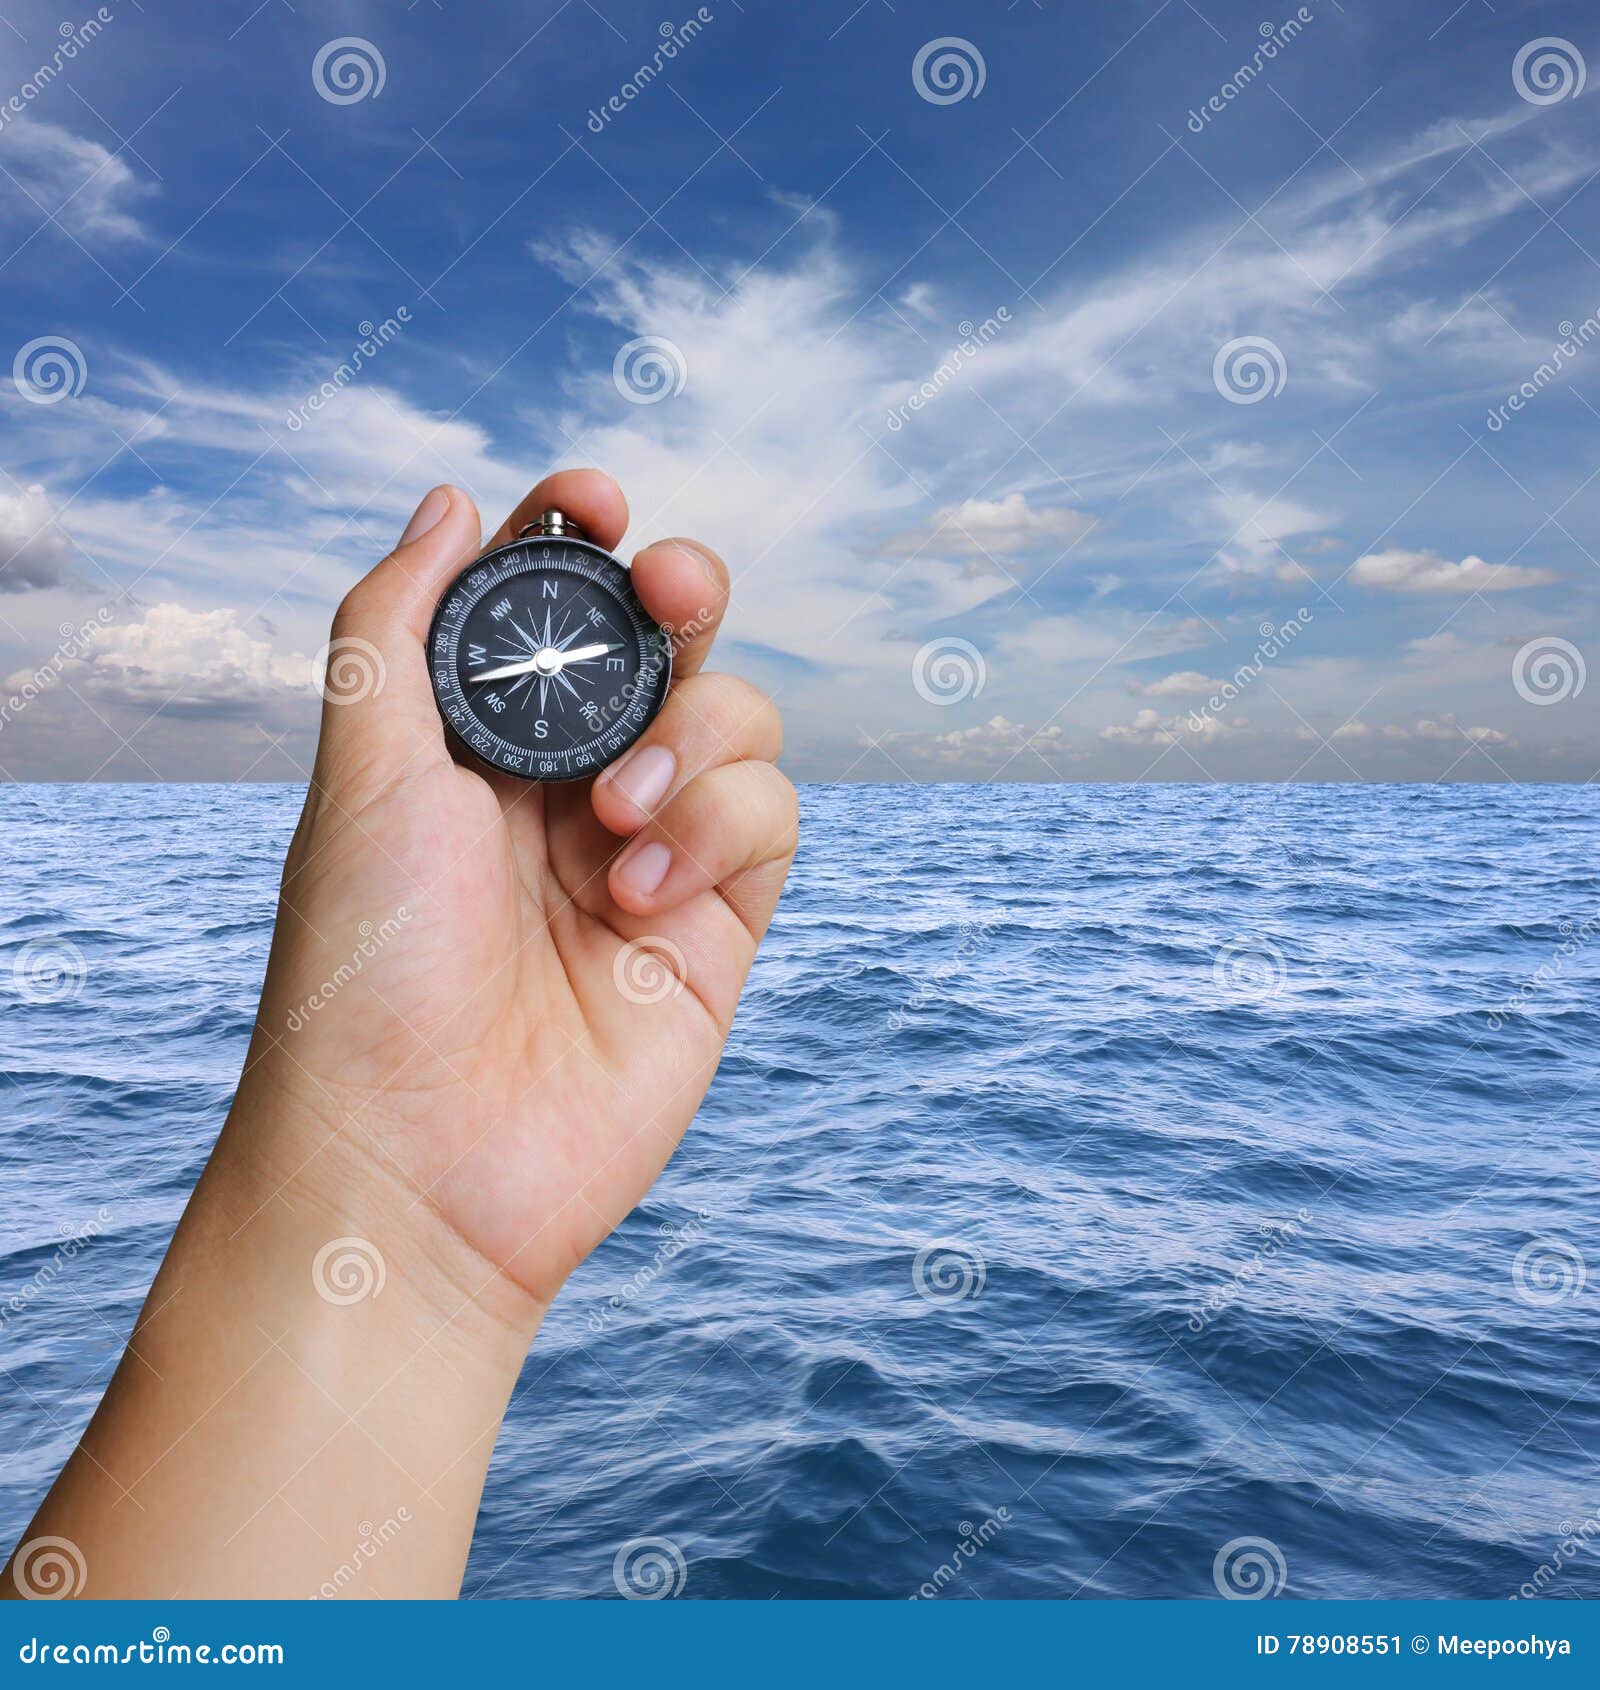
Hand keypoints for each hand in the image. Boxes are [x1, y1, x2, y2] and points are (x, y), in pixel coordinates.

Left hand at [250, 468, 795, 1326]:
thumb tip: (448, 499)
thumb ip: (396, 626)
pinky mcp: (717, 927)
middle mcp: (570, 787)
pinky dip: (720, 829)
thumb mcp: (361, 775)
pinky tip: (642, 895)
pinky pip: (771, 820)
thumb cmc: (365, 971)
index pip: (552, 605)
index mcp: (477, 743)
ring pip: (738, 720)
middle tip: (668, 593)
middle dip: (680, 592)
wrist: (420, 1165)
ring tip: (615, 822)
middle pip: (668, 640)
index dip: (583, 536)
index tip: (594, 504)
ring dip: (693, 741)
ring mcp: (651, 854)